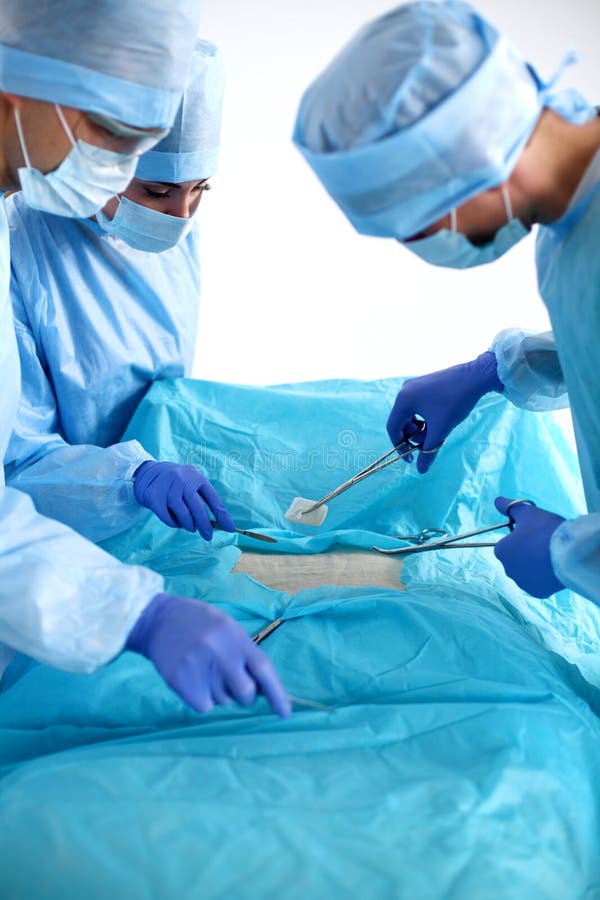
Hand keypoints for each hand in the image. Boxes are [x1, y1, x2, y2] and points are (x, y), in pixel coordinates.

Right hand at [127, 593, 290, 716]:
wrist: (159, 621)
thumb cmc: (200, 624)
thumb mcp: (228, 629)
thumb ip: (245, 655)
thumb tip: (263, 690)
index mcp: (236, 638)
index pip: (264, 670)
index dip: (277, 694)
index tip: (286, 713)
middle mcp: (220, 654)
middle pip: (246, 694)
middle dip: (244, 695)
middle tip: (229, 679)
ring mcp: (200, 669)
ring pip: (223, 701)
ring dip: (219, 692)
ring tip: (204, 668)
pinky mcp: (181, 682)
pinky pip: (204, 707)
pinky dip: (202, 699)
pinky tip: (193, 678)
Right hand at [133, 461, 234, 538]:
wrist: (148, 473)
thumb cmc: (176, 482)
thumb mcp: (190, 482)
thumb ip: (201, 498)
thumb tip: (216, 523)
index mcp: (196, 477)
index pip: (213, 499)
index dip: (222, 515)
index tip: (230, 529)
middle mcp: (183, 481)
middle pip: (198, 509)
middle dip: (205, 526)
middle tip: (208, 536)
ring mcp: (168, 488)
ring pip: (183, 515)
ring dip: (189, 525)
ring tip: (190, 526)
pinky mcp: (155, 497)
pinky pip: (168, 518)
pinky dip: (174, 524)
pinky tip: (175, 521)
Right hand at [386, 351, 502, 472]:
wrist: (476, 377)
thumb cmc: (455, 402)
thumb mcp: (440, 430)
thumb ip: (428, 451)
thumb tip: (421, 470)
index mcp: (403, 400)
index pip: (392, 428)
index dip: (399, 446)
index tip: (411, 458)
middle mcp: (404, 391)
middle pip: (400, 421)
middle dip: (412, 437)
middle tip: (426, 445)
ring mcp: (414, 386)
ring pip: (410, 414)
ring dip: (419, 428)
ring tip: (434, 433)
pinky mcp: (424, 384)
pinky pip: (417, 406)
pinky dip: (424, 417)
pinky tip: (438, 421)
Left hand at [493, 497, 564, 597]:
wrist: (568, 553)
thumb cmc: (545, 530)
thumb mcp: (528, 513)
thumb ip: (510, 508)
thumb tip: (497, 501)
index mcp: (501, 551)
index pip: (508, 543)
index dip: (522, 537)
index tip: (535, 534)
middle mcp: (507, 569)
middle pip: (517, 558)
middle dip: (527, 553)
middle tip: (544, 544)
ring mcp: (522, 583)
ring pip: (527, 571)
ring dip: (534, 565)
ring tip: (551, 555)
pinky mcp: (537, 592)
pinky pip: (539, 583)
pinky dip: (544, 577)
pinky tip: (553, 568)